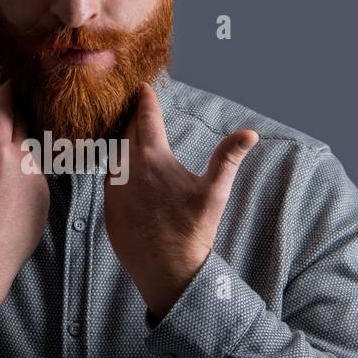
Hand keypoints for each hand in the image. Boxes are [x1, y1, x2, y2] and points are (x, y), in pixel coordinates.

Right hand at [0, 81, 49, 348]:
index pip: (6, 110)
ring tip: (31, 129)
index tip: (12, 80)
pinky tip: (26, 174)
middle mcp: (23, 163)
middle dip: (24, 110)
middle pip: (28, 125)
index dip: (8, 93)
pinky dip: (33, 172)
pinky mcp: (45, 204)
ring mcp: (38, 184)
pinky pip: (41, 179)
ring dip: (31, 142)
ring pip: (37, 153)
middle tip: (26, 95)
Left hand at [103, 82, 257, 320]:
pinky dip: (115, 168)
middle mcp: (126, 169)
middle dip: (132, 118)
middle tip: (135, 105)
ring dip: (121, 142)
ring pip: (113, 155)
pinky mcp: (107, 208)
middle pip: (126, 132)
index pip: (146, 118)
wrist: (167, 269)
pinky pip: (108, 180)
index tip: (142, 87)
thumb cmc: (193, 229)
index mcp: (152, 158)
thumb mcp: (215, 191)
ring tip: (128, 133)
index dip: (145, 100)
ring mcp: (113, 189)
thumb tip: (250, 133)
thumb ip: (228, 157)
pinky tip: (123, 170)